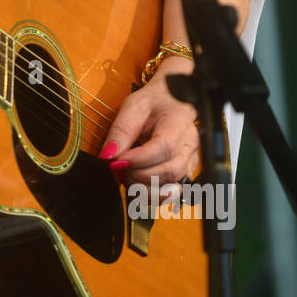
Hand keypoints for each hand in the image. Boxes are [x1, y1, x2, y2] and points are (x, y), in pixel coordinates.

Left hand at [98, 58, 199, 200]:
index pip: (163, 148)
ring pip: (173, 187)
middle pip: (169, 171)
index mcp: (178, 124)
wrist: (171, 102)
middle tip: (118, 168)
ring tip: (127, 176)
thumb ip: (120, 131)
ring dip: (145, 188)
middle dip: (138, 175)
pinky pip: (173, 192)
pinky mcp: (186, 172)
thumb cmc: (153, 103)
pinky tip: (139, 185)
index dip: (138, 160)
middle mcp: (189, 146)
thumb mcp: (132, 107)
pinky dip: (153, 194)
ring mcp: (190, 161)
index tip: (117, 161)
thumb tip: (107, 156)